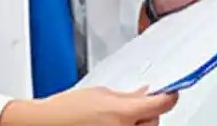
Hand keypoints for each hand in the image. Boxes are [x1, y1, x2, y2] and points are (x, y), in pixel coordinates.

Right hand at [0, 86, 178, 125]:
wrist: (45, 125)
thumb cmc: (65, 111)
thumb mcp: (100, 94)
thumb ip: (127, 96)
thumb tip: (145, 94)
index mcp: (123, 114)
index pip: (161, 105)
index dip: (170, 96)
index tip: (172, 93)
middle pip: (154, 123)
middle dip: (150, 113)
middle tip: (138, 105)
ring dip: (140, 124)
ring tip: (120, 118)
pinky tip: (116, 125)